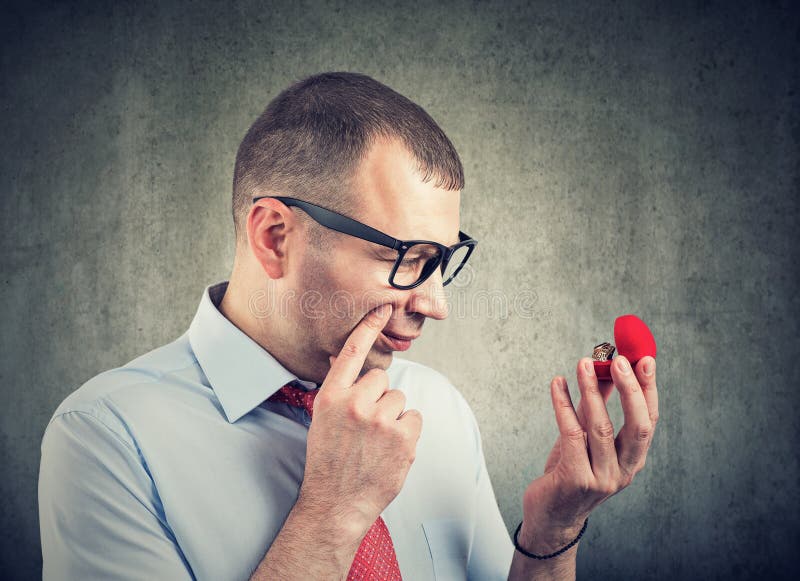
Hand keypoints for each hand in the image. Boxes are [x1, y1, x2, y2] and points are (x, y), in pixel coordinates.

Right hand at [296, 303, 422, 541]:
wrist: (336, 502)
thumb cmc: (328, 461)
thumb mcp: (321, 419)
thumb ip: (338, 392)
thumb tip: (344, 364)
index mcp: (330, 397)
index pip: (351, 353)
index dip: (368, 327)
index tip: (383, 307)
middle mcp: (354, 403)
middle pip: (382, 379)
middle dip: (378, 398)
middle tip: (366, 426)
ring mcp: (380, 420)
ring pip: (399, 399)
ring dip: (393, 417)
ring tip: (376, 442)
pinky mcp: (402, 437)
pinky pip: (414, 417)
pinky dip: (407, 432)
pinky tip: (390, 449)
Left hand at [518, 355, 658, 553]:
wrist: (551, 514)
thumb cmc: (570, 469)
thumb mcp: (588, 435)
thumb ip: (598, 404)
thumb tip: (605, 367)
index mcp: (633, 458)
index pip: (650, 419)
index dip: (648, 388)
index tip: (644, 358)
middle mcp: (624, 470)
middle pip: (637, 425)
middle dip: (629, 389)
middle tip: (617, 359)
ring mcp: (602, 478)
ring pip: (601, 427)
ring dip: (592, 391)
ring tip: (583, 363)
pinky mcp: (576, 479)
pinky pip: (571, 434)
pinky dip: (563, 404)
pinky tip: (557, 384)